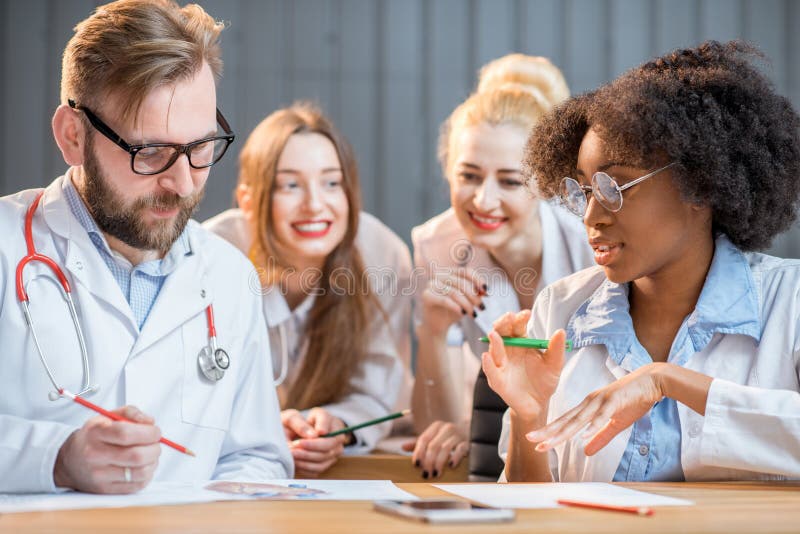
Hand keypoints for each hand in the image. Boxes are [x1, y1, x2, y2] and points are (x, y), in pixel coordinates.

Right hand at [53, 406, 161, 493]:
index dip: (148, 433)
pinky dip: (147, 475)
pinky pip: (137, 486)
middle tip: (156, 444)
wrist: (69, 462)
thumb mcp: (106, 417)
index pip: (126, 434)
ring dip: (153, 462)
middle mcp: (96, 456)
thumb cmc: (93, 437)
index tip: (155, 432)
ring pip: (140, 472)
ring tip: (150, 455)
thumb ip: (130, 413)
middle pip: (136, 455)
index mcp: (96, 433)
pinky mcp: (106, 490)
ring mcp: (100, 476)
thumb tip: (150, 422)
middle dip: (155, 448)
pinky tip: (143, 467)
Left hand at [283, 407, 347, 477]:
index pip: (330, 432)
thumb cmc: (295, 423)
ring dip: (305, 460)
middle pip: (328, 449)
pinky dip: (304, 468)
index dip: (316, 440)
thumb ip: (301, 424)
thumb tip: (313, 436)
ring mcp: (333, 453)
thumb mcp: (294, 418)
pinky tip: (294, 462)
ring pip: (323, 462)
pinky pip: (317, 471)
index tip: (300, 442)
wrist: (296, 432)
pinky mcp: (325, 464)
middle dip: (309, 451)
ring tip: (291, 455)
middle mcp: (337, 438)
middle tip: (293, 449)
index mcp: (332, 422)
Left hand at [402, 420, 468, 478]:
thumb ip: (419, 444)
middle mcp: (447, 428)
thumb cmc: (447, 439)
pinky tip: (450, 466)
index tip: (416, 465)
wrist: (469, 433)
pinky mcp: (467, 442)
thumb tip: (403, 447)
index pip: (424, 439)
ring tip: (436, 473)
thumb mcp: (433, 439)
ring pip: (445, 448)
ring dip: (439, 463)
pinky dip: (455, 458)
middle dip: (428, 461)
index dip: (418, 452)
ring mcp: (458, 434)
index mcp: (436, 426)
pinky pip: (460, 449)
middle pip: (433, 445)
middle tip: (426, 473)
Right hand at [419, 267, 486, 336]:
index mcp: (450, 272)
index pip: (466, 272)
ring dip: (467, 304)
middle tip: (482, 308)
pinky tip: (463, 313)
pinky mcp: (427, 296)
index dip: (478, 280)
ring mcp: (431, 284)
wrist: (438, 325)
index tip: (487, 292)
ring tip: (474, 314)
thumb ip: (476, 294)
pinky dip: (456, 307)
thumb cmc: (453, 310)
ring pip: (454, 292)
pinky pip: (445, 300)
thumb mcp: (468, 300)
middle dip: (474, 296)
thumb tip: (485, 291)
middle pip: (461, 283)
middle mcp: (439, 275)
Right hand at [481, 310, 564, 421]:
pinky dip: (488, 364)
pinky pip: (491, 371)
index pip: (517, 326)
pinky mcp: (497, 380)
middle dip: (503, 323)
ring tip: (495, 334)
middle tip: (508, 317)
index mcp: (521, 343)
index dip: (520, 319)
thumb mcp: (554, 364)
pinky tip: (487, 356)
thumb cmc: (545, 380)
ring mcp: (501, 365)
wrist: (539, 404)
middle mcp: (508, 351)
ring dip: (494, 342)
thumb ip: (556, 348)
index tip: (526, 314)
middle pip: (501, 332)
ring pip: (494, 350)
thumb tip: (561, 331)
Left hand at [527, 363, 664, 455]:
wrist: (652, 381)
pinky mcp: (616, 401)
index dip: (550, 432)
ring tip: (550, 442)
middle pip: (567, 421)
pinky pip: (602, 416)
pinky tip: (583, 436)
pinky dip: (593, 426)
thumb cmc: (633, 400)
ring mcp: (602, 400)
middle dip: (549, 432)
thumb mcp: (616, 423)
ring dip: (565, 432)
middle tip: (531, 440)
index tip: (536, 442)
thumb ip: (600, 437)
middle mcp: (591, 402)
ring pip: (580, 419)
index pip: (565, 422)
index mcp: (589, 407)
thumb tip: (586, 451)